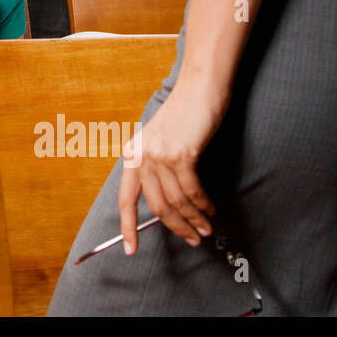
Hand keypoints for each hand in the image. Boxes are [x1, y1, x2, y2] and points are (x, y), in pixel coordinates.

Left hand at [119, 75, 228, 252]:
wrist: (200, 87)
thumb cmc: (186, 113)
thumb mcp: (163, 140)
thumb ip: (159, 166)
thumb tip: (169, 201)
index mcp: (134, 154)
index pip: (125, 198)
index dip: (127, 226)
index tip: (131, 249)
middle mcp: (142, 156)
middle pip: (155, 205)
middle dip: (175, 228)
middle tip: (192, 240)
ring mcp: (160, 154)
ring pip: (176, 201)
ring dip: (194, 219)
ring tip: (206, 229)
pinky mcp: (181, 154)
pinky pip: (192, 190)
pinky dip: (203, 204)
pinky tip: (211, 209)